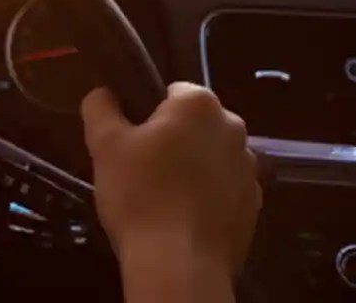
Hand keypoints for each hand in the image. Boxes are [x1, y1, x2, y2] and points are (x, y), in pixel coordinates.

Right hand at [82, 82, 260, 302]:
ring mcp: (249, 169)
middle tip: (142, 172)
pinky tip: (184, 221)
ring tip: (163, 201)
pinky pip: (225, 191)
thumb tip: (103, 93)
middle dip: (173, 142)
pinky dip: (208, 199)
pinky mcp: (254, 205)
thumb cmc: (140, 194)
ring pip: (212, 158)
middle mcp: (234, 128)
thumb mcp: (105, 146)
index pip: (173, 91)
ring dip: (193, 170)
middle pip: (195, 126)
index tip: (133, 142)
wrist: (179, 264)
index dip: (148, 114)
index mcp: (200, 104)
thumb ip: (101, 108)